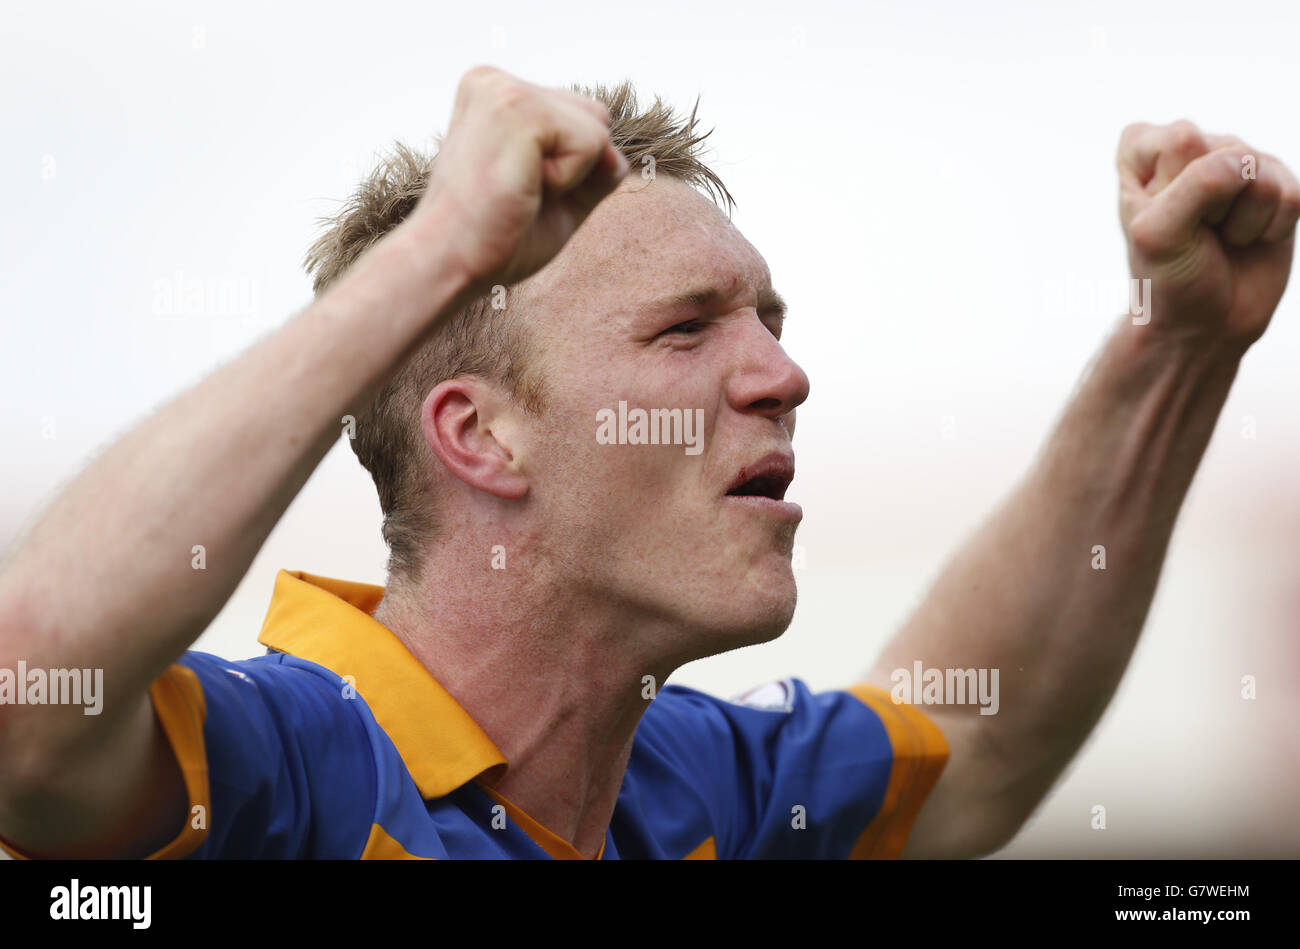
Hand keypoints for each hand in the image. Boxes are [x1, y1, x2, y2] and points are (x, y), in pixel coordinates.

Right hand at [410, 66, 629, 291]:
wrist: (448, 263)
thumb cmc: (495, 239)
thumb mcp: (559, 200)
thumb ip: (594, 173)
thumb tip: (618, 156)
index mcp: (494, 96)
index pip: (578, 119)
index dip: (569, 170)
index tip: (515, 190)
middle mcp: (495, 82)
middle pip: (595, 116)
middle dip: (576, 169)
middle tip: (518, 192)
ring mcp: (504, 89)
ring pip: (597, 129)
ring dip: (572, 177)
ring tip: (518, 189)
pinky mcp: (517, 106)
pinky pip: (593, 144)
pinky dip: (569, 181)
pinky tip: (523, 187)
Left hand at [1118, 120, 1299, 347]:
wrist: (1205, 321)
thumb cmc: (1168, 277)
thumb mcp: (1159, 235)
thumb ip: (1195, 186)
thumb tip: (1245, 162)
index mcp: (1142, 149)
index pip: (1180, 139)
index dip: (1175, 187)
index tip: (1159, 220)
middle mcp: (1191, 147)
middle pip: (1227, 152)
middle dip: (1213, 205)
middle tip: (1194, 234)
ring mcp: (1235, 162)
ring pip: (1262, 173)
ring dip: (1242, 221)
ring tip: (1220, 238)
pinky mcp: (1275, 185)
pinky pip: (1291, 195)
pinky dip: (1271, 228)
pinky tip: (1248, 239)